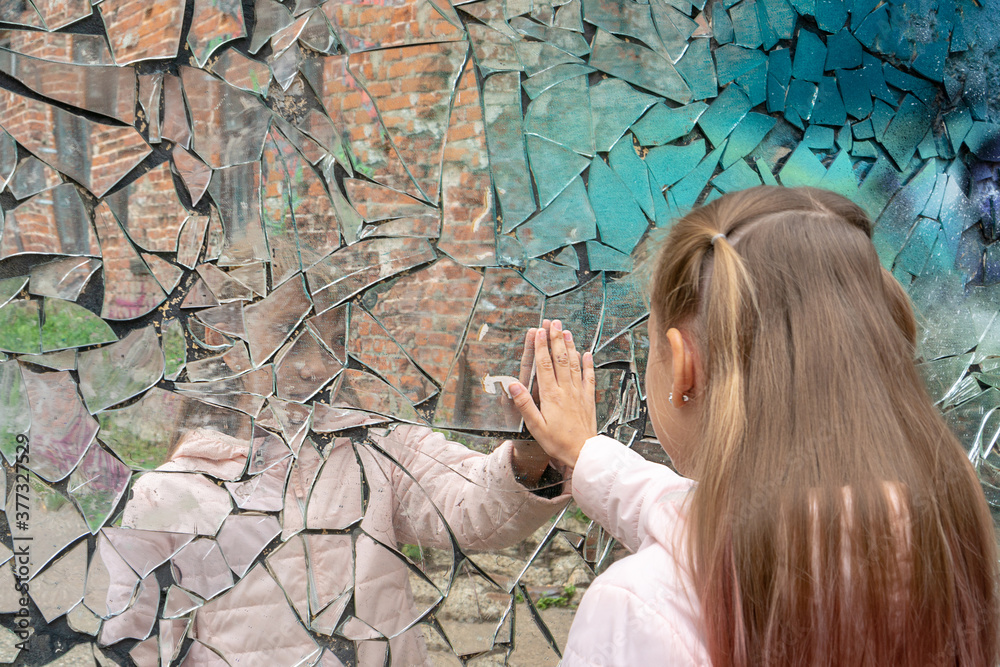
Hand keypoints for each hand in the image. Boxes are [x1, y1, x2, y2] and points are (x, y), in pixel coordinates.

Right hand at [509, 320, 596, 467]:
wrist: (583, 452)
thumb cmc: (557, 442)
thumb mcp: (535, 426)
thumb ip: (524, 405)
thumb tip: (513, 384)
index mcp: (551, 395)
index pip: (544, 365)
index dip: (541, 346)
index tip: (538, 331)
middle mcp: (566, 390)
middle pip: (560, 359)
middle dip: (555, 339)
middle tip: (552, 322)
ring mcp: (579, 393)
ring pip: (574, 364)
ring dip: (569, 346)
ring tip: (566, 330)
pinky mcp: (588, 399)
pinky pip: (589, 377)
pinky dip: (588, 364)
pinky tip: (586, 353)